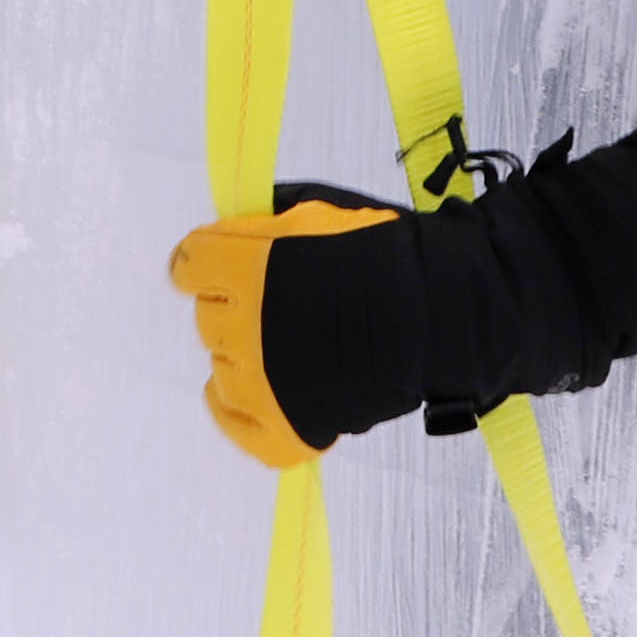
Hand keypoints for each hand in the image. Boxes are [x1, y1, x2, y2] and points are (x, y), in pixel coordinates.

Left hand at [163, 190, 419, 467]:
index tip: (227, 264)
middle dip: (239, 307)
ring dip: (247, 355)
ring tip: (294, 345)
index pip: (189, 266)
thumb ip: (261, 222)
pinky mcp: (287, 427)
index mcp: (244, 268)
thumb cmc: (387, 252)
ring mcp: (262, 383)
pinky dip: (238, 411)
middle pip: (210, 318)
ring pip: (223, 367)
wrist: (447, 313)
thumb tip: (230, 231)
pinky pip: (236, 425)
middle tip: (290, 304)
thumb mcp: (317, 209)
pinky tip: (257, 392)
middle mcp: (243, 327)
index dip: (210, 262)